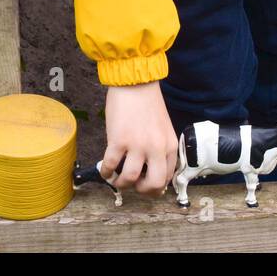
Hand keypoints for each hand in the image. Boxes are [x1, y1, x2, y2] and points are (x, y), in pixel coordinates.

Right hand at [102, 82, 176, 196]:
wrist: (135, 84)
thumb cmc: (148, 104)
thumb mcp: (163, 129)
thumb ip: (160, 148)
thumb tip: (150, 169)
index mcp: (170, 145)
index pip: (166, 177)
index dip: (154, 186)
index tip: (145, 185)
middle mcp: (157, 147)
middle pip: (153, 184)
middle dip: (141, 191)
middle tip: (133, 186)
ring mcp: (137, 145)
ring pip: (130, 178)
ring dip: (121, 183)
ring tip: (116, 179)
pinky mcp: (119, 140)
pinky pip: (111, 165)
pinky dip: (106, 172)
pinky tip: (106, 170)